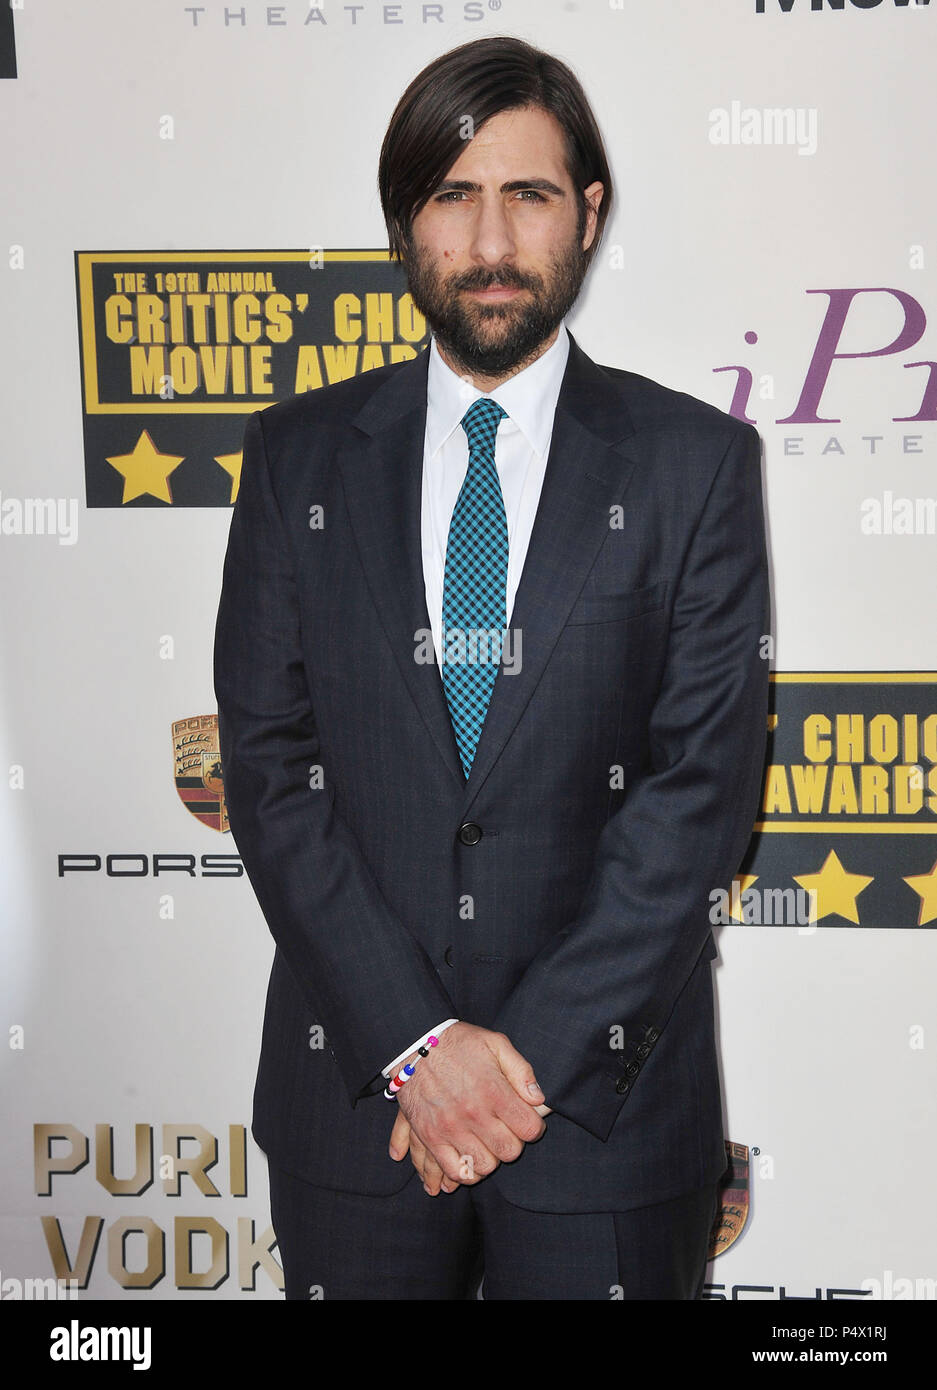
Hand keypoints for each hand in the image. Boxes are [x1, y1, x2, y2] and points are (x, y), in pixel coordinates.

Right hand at [387, 1023, 546, 1189]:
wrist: (414, 1044)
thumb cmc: (460, 1044)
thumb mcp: (496, 1043)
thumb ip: (522, 1071)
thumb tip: (538, 1100)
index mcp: (493, 1091)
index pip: (529, 1129)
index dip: (534, 1127)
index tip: (527, 1121)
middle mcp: (473, 1113)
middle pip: (509, 1152)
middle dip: (513, 1143)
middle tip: (505, 1130)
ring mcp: (451, 1128)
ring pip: (484, 1166)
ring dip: (490, 1157)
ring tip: (487, 1143)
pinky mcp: (431, 1137)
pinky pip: (453, 1170)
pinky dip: (465, 1172)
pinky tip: (469, 1158)